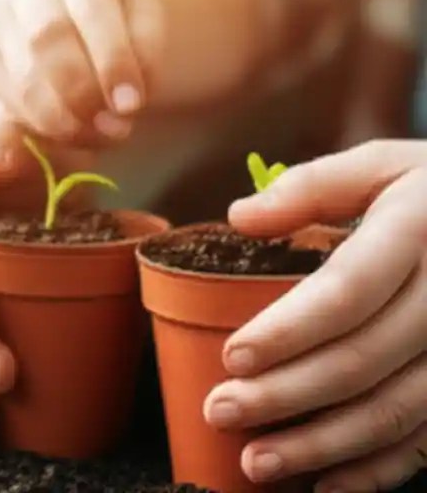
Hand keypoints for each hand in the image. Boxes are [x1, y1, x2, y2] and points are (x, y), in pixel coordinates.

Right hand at [0, 0, 162, 146]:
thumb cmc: (118, 7)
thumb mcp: (145, 13)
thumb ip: (144, 51)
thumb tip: (124, 105)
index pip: (91, 3)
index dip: (112, 58)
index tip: (133, 104)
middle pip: (46, 35)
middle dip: (82, 90)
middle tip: (115, 128)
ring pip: (23, 71)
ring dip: (63, 115)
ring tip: (99, 135)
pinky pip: (8, 94)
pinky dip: (42, 122)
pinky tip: (72, 132)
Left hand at [208, 141, 426, 490]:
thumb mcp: (383, 166)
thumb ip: (314, 186)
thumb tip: (240, 216)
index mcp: (418, 231)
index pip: (349, 291)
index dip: (289, 331)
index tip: (233, 358)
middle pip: (364, 358)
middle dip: (286, 395)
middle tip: (221, 412)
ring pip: (397, 408)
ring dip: (323, 444)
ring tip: (255, 462)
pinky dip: (378, 469)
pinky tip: (326, 486)